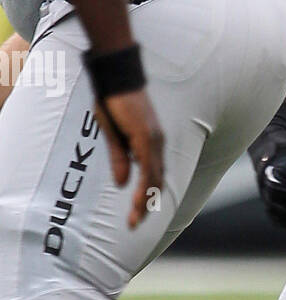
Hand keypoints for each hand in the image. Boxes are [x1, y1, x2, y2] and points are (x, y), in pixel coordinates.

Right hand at [94, 88, 163, 228]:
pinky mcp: (145, 134)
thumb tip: (122, 183)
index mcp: (150, 143)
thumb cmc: (113, 101)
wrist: (115, 76)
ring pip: (154, 176)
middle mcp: (156, 142)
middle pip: (157, 180)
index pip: (153, 176)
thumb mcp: (114, 135)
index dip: (146, 197)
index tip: (136, 215)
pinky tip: (138, 196)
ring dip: (146, 199)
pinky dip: (145, 182)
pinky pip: (147, 164)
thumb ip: (120, 158)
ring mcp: (153, 139)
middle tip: (135, 224)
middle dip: (146, 204)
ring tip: (136, 217)